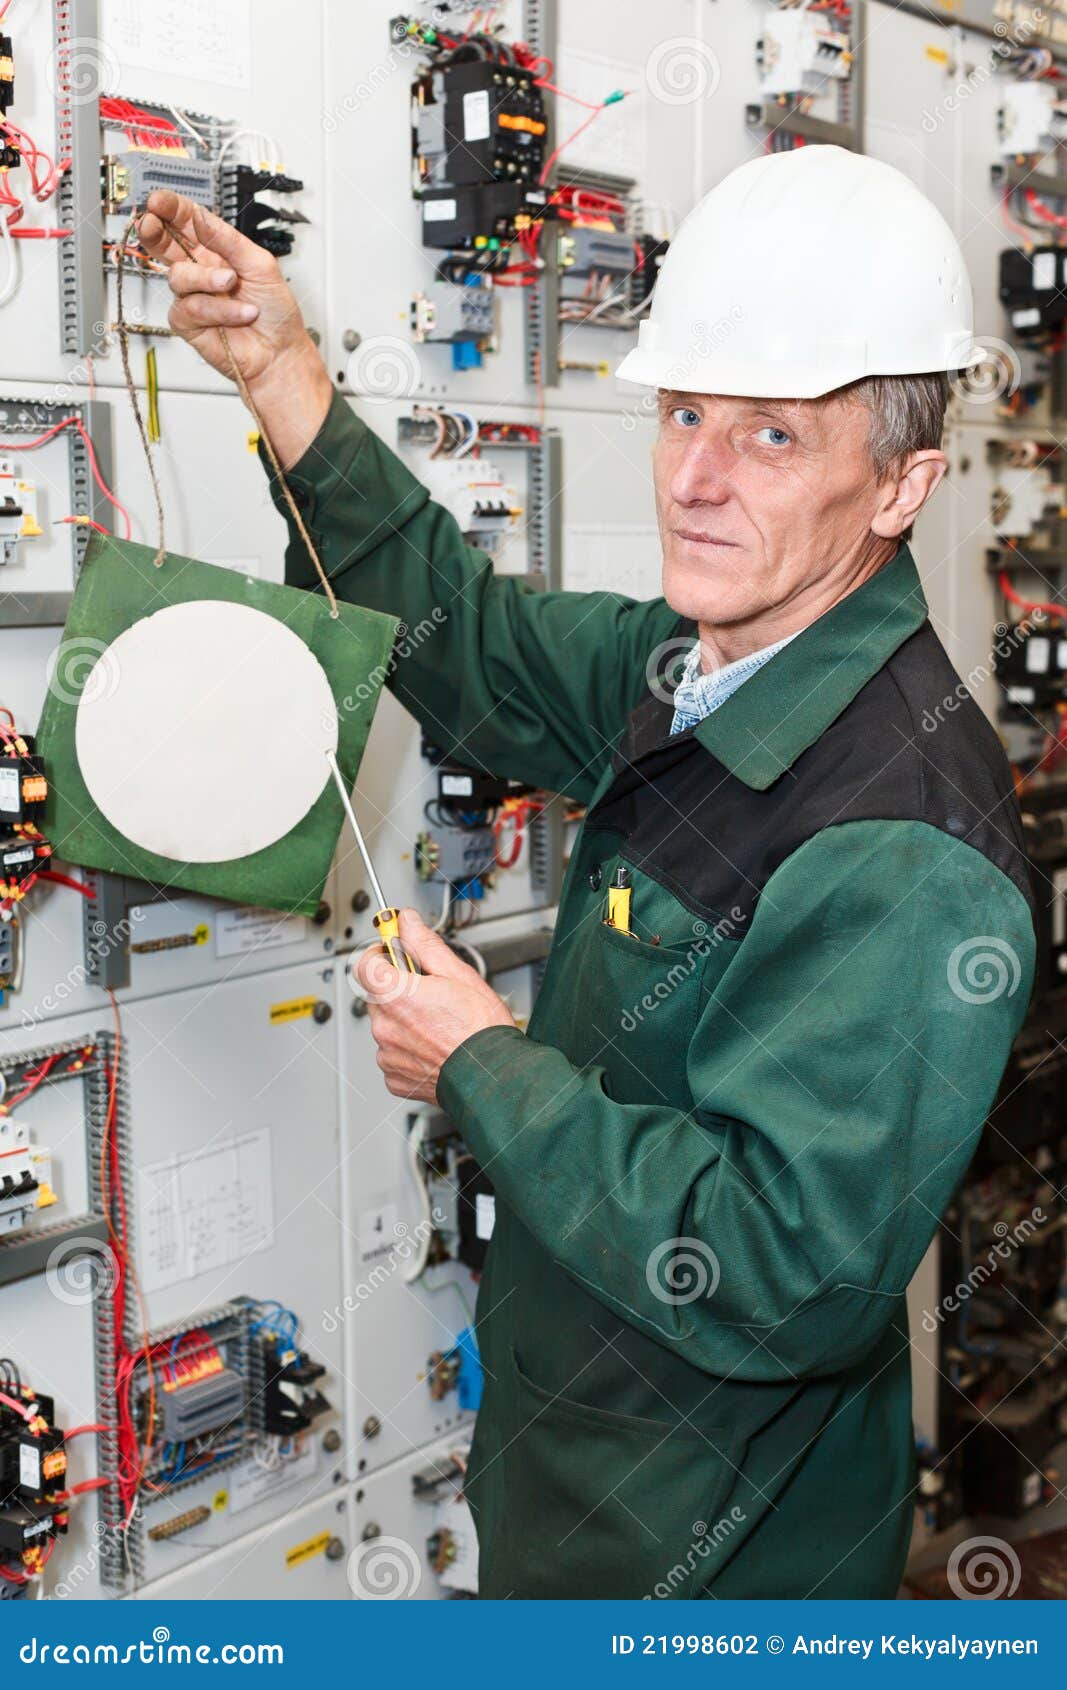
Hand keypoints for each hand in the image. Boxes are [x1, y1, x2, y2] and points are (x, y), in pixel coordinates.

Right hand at [138, 190, 332, 465]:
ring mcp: (194, 297)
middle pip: (164, 245)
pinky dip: (217, 311)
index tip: (159, 200)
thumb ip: (227, 240)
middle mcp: (201, 272)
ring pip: (178, 277)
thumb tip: (200, 217)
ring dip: (208, 280)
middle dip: (156, 232)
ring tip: (233, 285)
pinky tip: (238, 314)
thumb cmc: (275, 313)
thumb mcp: (260, 264)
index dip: (171, 210)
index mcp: (216, 252)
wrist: (279, 353)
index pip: (187, 224)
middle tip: (152, 223)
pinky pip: (189, 309)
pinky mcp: (189, 324)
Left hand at [356, 909, 516, 1102]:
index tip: (392, 953)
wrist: (493, 1078)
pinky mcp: (394, 1077)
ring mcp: (388, 1054)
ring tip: (438, 1024)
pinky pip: (393, 1053)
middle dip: (398, 988)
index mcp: (396, 995)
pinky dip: (408, 1048)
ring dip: (404, 1020)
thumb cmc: (482, 1031)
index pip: (363, 965)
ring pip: (386, 1025)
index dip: (377, 954)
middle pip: (377, 995)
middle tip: (429, 991)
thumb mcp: (459, 974)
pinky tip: (434, 1045)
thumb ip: (425, 944)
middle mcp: (385, 1026)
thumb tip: (408, 922)